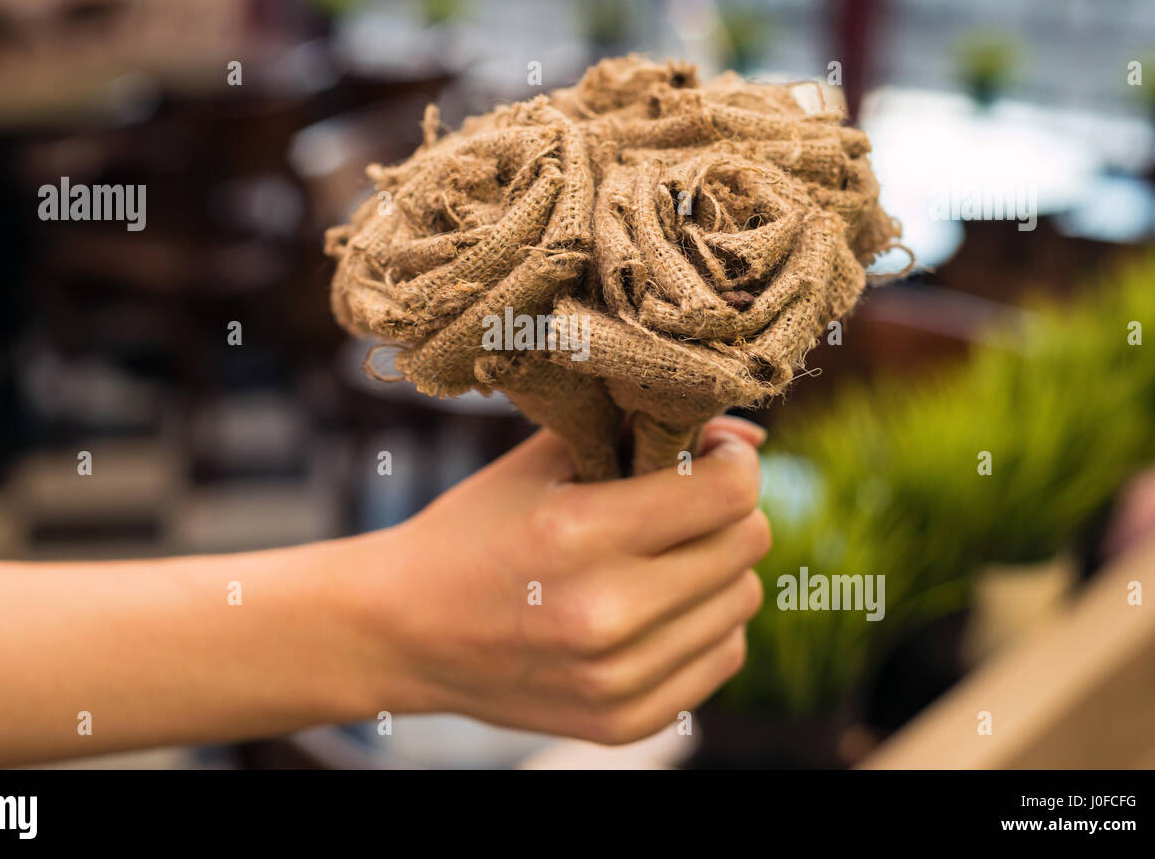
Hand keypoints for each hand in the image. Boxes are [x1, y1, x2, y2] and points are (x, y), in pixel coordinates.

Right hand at [358, 416, 770, 744]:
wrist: (405, 631)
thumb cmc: (475, 529)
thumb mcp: (541, 462)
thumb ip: (639, 433)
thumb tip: (749, 434)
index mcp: (578, 533)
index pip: (728, 491)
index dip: (732, 460)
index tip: (711, 454)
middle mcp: (604, 613)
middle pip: (746, 543)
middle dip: (726, 509)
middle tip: (682, 501)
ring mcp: (617, 678)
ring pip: (744, 600)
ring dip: (717, 567)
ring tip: (662, 555)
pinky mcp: (625, 722)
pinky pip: (724, 656)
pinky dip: (704, 623)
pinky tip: (656, 604)